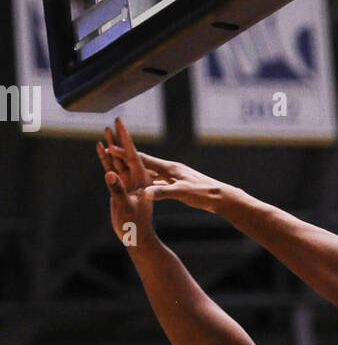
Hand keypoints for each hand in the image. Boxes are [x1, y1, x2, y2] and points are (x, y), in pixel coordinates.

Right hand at [97, 118, 154, 243]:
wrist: (135, 236)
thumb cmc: (135, 224)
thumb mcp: (127, 206)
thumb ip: (118, 190)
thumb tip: (110, 175)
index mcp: (142, 178)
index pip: (133, 154)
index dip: (126, 139)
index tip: (121, 125)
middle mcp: (136, 177)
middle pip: (126, 153)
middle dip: (120, 137)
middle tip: (116, 120)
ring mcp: (128, 181)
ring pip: (118, 159)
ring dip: (112, 145)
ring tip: (106, 130)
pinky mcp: (121, 186)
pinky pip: (113, 169)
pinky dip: (106, 159)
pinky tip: (100, 148)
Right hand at [101, 119, 225, 212]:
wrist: (220, 197)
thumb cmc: (203, 194)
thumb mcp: (182, 193)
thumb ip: (163, 192)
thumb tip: (145, 193)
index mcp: (168, 168)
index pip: (142, 159)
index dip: (125, 154)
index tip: (109, 147)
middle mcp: (169, 169)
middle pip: (143, 161)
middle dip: (126, 157)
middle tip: (110, 150)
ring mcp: (173, 176)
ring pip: (149, 171)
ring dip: (135, 169)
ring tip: (122, 167)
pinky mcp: (177, 183)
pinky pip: (157, 181)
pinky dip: (147, 181)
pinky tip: (143, 185)